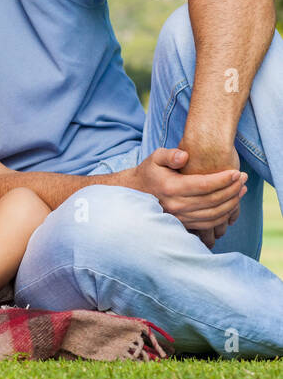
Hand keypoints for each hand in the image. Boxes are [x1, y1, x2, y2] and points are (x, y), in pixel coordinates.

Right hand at [130, 147, 245, 244]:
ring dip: (232, 202)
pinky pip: (209, 223)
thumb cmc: (150, 172)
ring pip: (214, 213)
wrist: (135, 193)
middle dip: (232, 189)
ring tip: (241, 190)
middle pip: (212, 200)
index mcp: (170, 187)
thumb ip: (170, 154)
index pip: (204, 185)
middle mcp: (175, 205)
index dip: (223, 179)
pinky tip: (232, 203)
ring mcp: (179, 217)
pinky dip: (224, 215)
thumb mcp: (155, 157)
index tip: (236, 172)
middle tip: (243, 178)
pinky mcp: (183, 224)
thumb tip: (185, 156)